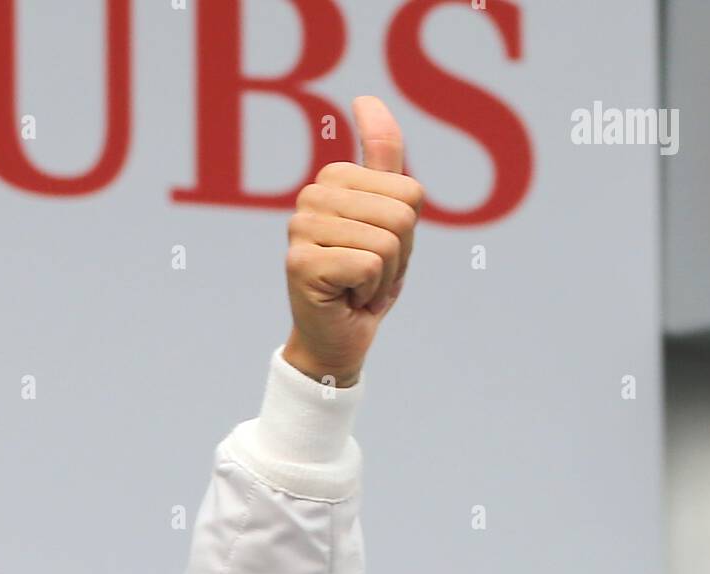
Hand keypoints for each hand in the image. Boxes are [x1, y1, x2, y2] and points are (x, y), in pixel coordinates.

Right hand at [283, 95, 424, 387]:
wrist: (338, 340)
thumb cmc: (364, 282)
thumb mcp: (387, 219)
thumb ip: (382, 160)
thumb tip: (365, 97)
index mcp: (334, 179)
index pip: (409, 192)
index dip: (407, 233)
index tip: (379, 253)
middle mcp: (312, 196)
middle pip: (401, 214)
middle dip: (398, 256)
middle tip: (369, 275)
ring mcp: (301, 228)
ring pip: (387, 242)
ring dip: (383, 278)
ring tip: (357, 287)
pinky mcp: (300, 263)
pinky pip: (369, 265)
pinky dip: (369, 292)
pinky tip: (346, 299)